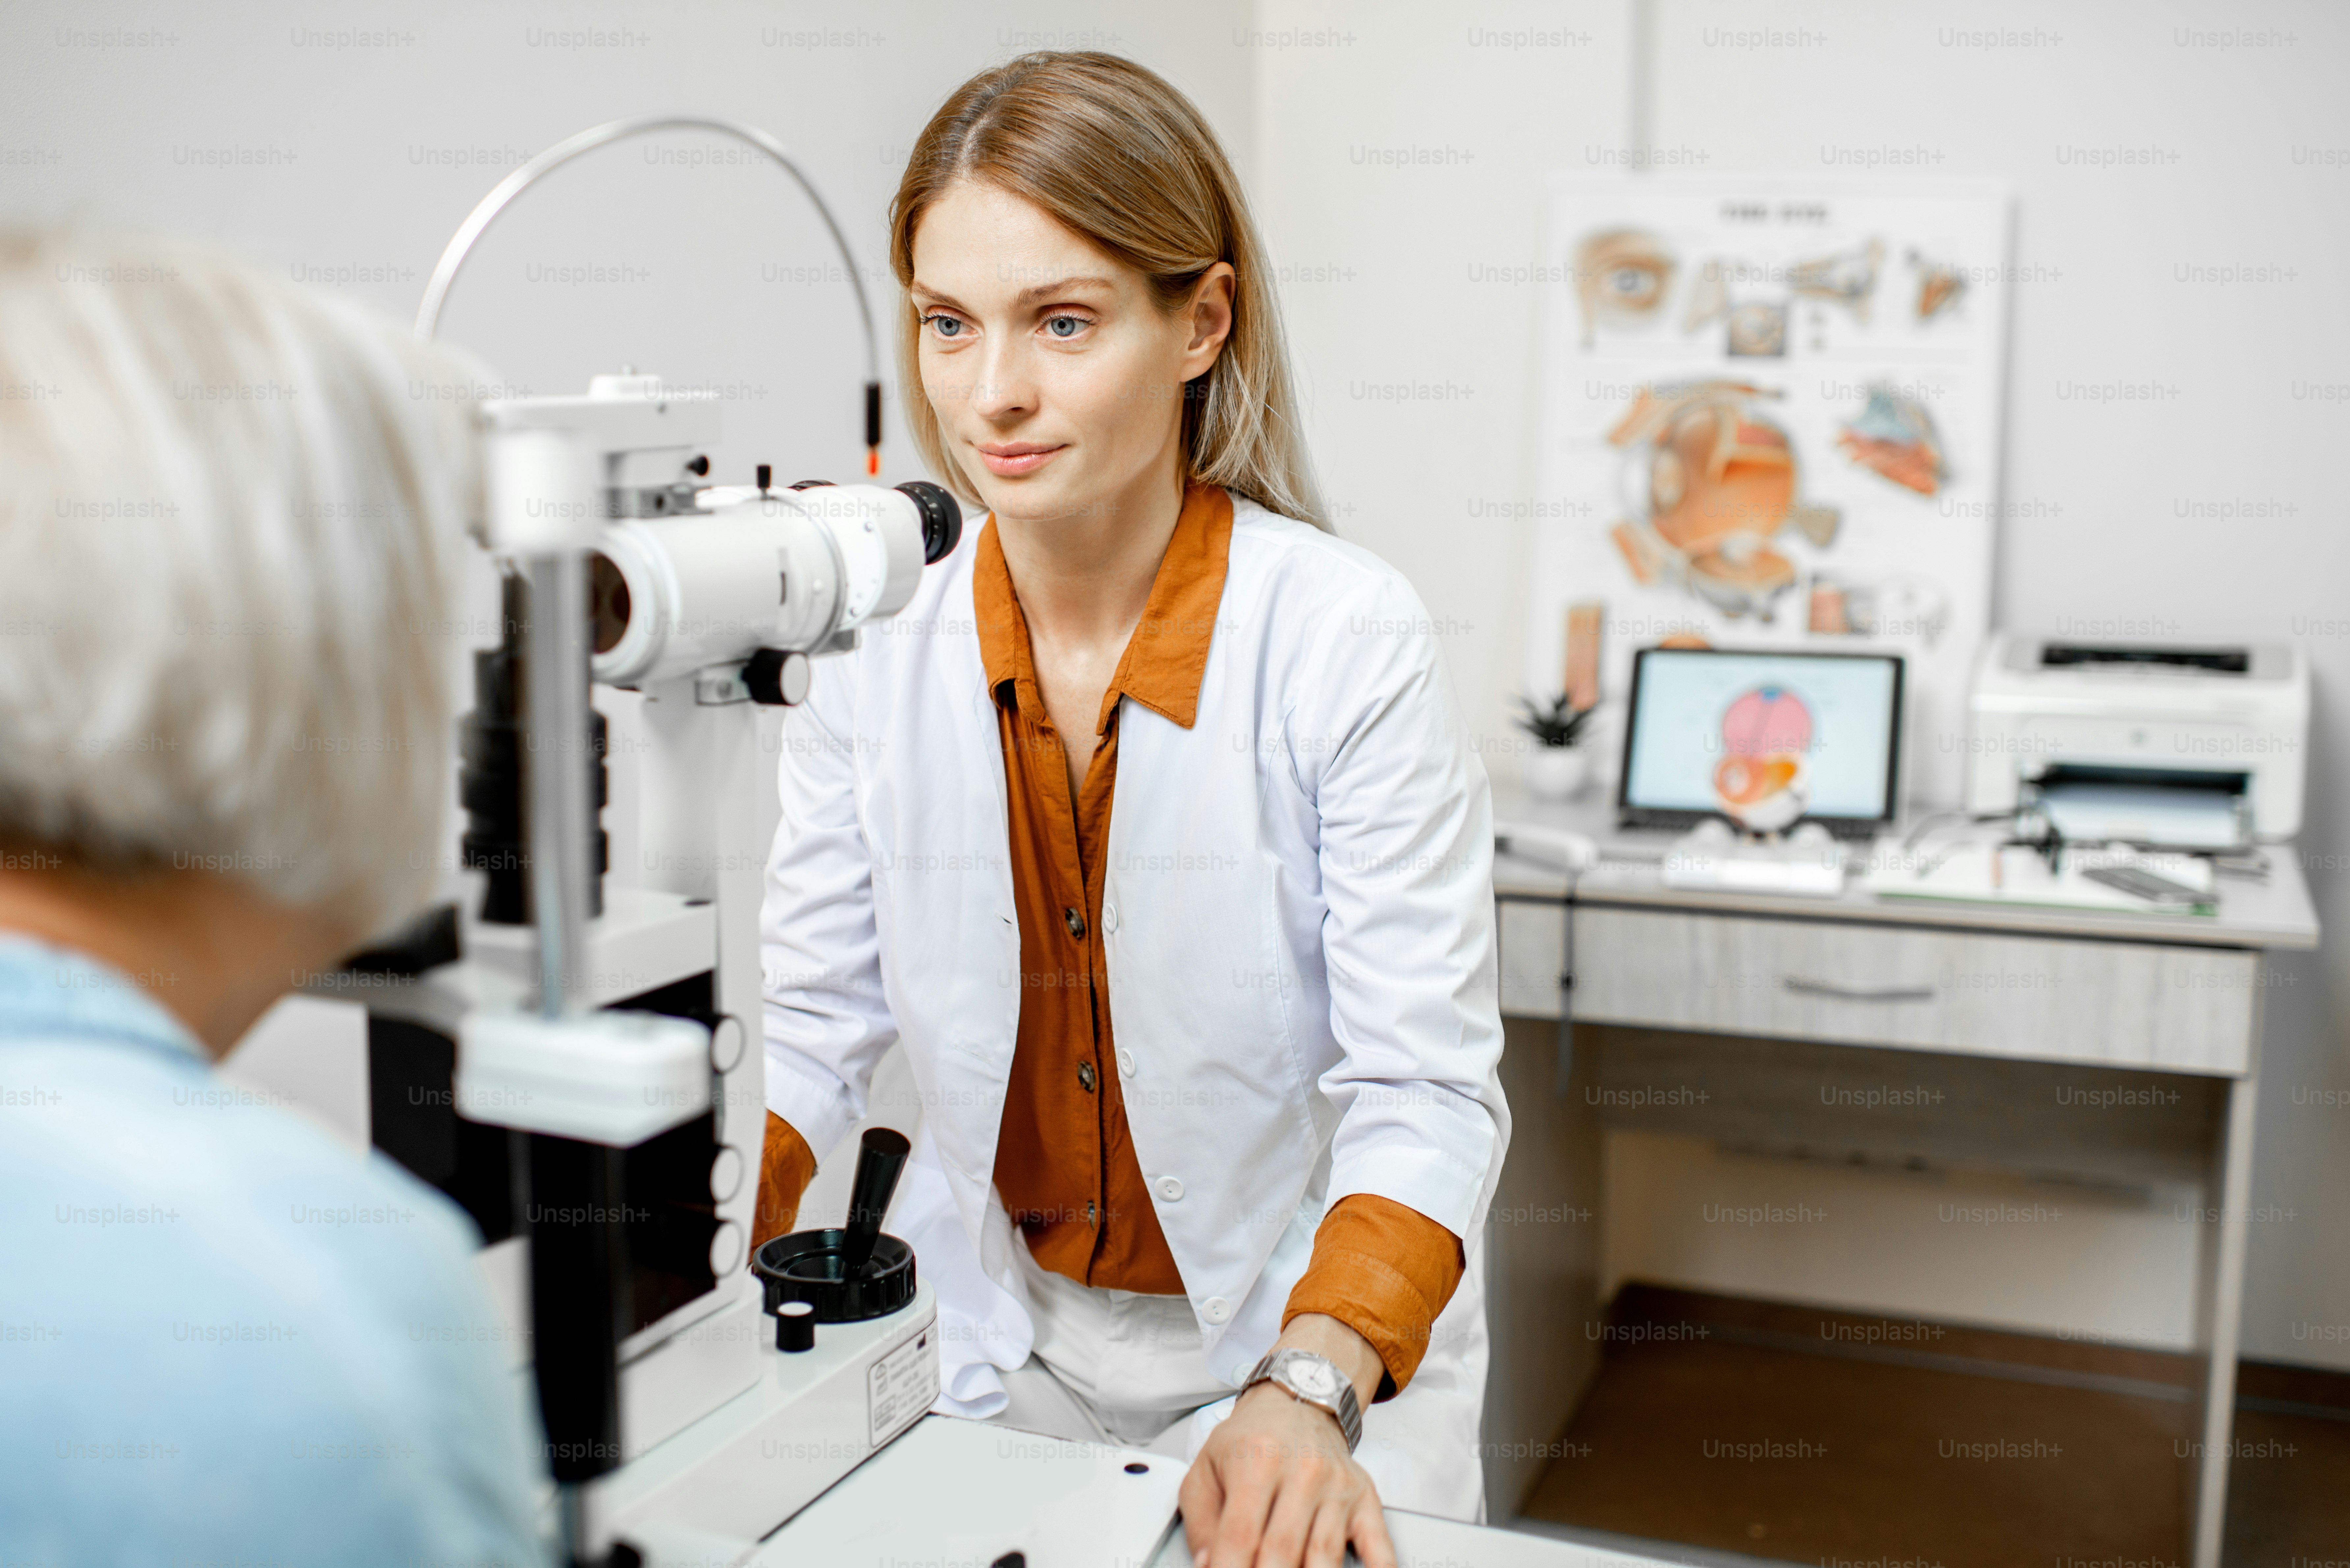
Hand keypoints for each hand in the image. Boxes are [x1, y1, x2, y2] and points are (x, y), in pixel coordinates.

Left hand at [1178, 1317, 1394, 1567]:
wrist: (1298, 1402)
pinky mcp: (1365, 1500)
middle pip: (1283, 1551)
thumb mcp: (1206, 1469)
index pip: (1240, 1535)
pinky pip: (1378, 1546)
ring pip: (1324, 1556)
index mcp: (1257, 1462)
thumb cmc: (1250, 1441)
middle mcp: (1302, 1472)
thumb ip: (1200, 1523)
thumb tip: (1207, 1566)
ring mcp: (1337, 1488)